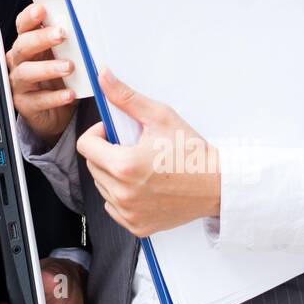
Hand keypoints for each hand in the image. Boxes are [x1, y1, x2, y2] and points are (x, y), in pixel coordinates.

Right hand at [7, 3, 77, 148]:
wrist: (54, 113)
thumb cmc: (58, 80)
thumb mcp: (62, 57)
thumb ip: (67, 43)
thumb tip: (85, 26)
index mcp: (28, 45)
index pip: (23, 26)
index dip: (29, 17)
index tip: (42, 10)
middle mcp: (20, 62)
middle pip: (22, 46)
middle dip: (41, 38)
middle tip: (61, 34)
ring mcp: (20, 84)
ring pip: (26, 73)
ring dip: (48, 68)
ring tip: (68, 67)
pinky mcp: (25, 104)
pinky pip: (38, 100)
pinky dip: (54, 97)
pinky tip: (69, 94)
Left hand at [77, 69, 220, 236]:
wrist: (218, 185)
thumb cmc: (193, 153)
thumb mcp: (159, 117)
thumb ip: (126, 97)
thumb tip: (104, 76)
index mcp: (124, 166)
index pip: (85, 145)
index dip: (98, 133)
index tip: (115, 132)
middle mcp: (123, 193)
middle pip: (92, 165)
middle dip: (106, 152)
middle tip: (133, 147)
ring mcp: (129, 213)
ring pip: (102, 186)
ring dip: (113, 173)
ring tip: (142, 167)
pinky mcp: (137, 226)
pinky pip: (113, 206)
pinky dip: (122, 195)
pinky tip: (143, 185)